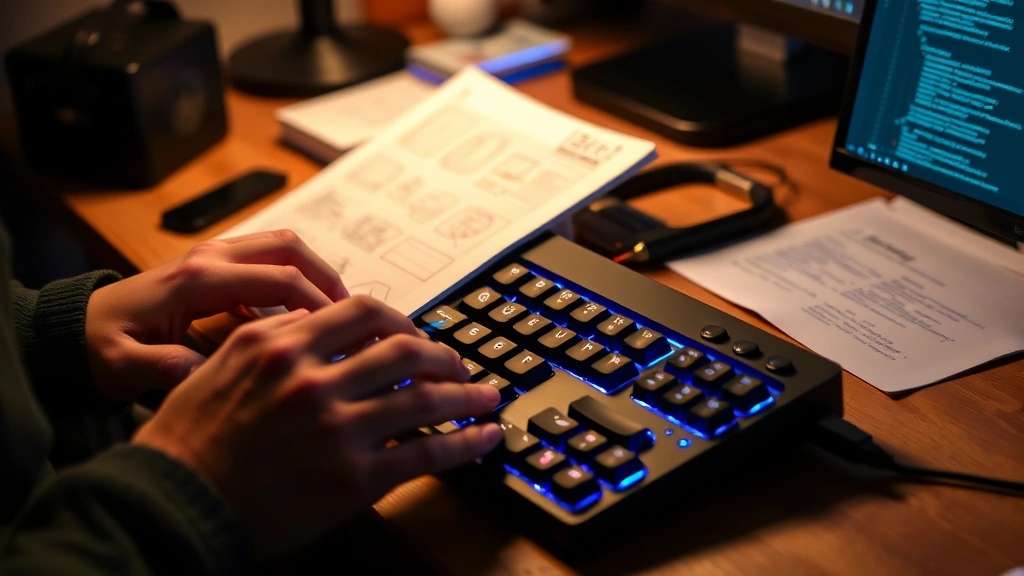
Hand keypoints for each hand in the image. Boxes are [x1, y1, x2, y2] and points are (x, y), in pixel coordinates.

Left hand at [85, 230, 346, 400]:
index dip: (321, 306)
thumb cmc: (99, 351)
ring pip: (284, 248)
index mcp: (196, 279)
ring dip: (317, 274)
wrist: (74, 332)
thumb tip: (206, 374)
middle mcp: (209, 258)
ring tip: (339, 314)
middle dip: (329, 279)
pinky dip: (297, 279)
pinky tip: (306, 317)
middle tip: (353, 317)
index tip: (346, 336)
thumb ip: (163, 369)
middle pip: (291, 249)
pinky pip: (269, 260)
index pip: (279, 279)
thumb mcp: (122, 366)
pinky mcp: (214, 266)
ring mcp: (213, 257)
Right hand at [132, 297, 502, 558]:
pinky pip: (427, 453)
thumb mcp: (220, 366)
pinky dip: (464, 443)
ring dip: (468, 395)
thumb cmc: (188, 441)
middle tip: (458, 365)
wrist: (173, 505)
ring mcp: (338, 429)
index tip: (415, 335)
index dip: (402, 321)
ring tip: (488, 397)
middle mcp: (314, 380)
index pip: (363, 311)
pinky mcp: (354, 478)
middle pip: (405, 350)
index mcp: (281, 345)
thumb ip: (272, 338)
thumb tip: (320, 322)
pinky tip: (482, 438)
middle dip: (444, 355)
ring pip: (426, 398)